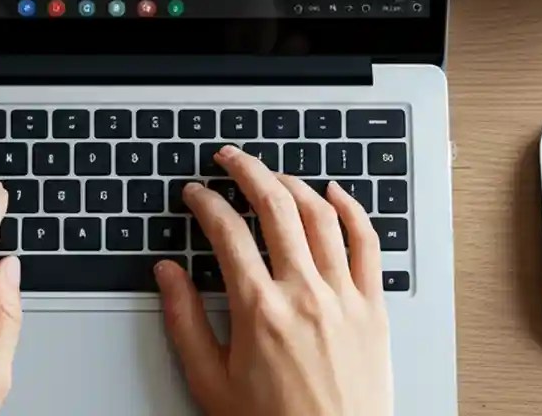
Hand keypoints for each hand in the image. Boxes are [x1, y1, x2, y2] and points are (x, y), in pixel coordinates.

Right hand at [155, 146, 393, 415]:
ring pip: (319, 215)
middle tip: (229, 159)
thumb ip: (184, 321)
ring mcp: (344, 297)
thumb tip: (167, 274)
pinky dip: (351, 209)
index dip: (204, 202)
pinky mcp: (373, 307)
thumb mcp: (210, 381)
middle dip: (246, 171)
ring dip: (292, 183)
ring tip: (271, 174)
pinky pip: (368, 242)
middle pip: (274, 206)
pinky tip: (335, 194)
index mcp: (258, 310)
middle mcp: (303, 294)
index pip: (225, 232)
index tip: (195, 194)